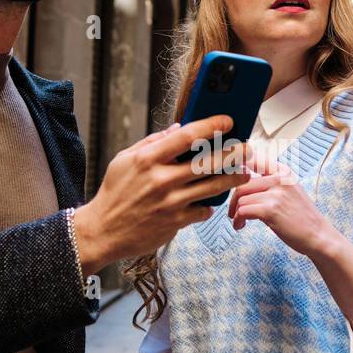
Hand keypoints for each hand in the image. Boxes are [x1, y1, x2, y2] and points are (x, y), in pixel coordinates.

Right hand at [73, 117, 250, 274]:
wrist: (103, 231)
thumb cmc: (114, 193)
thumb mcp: (124, 160)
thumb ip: (151, 143)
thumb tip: (177, 129)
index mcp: (147, 159)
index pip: (187, 136)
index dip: (211, 126)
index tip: (228, 121)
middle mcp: (161, 180)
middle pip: (207, 162)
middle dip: (233, 153)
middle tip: (249, 148)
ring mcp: (170, 203)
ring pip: (212, 187)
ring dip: (232, 179)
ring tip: (245, 173)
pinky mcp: (175, 222)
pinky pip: (202, 210)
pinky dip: (209, 205)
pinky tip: (212, 201)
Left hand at [227, 146, 333, 257]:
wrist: (318, 236)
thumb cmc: (302, 217)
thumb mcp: (289, 191)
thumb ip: (270, 182)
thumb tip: (242, 175)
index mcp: (283, 171)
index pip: (253, 159)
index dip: (236, 166)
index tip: (228, 177)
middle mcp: (280, 178)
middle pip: (241, 182)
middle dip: (233, 198)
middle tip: (233, 211)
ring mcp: (275, 193)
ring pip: (241, 197)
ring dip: (235, 211)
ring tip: (238, 221)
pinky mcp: (270, 210)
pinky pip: (243, 210)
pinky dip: (238, 220)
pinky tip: (240, 226)